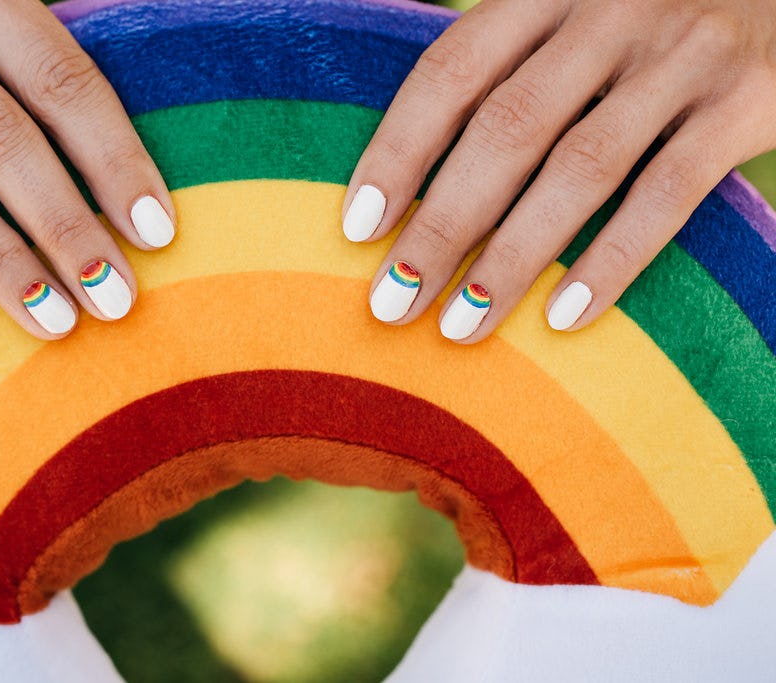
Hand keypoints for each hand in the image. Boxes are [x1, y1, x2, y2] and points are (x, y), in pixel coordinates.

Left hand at [344, 0, 775, 340]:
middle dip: (442, 224)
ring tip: (463, 324)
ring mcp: (681, 55)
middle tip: (394, 302)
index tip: (357, 229)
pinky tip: (564, 316)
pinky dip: (613, 260)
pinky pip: (669, 192)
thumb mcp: (572, 21)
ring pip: (581, 167)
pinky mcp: (747, 102)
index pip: (451, 72)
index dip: (397, 151)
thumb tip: (415, 184)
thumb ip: (509, 75)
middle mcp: (609, 12)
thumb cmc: (648, 22)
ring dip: (513, 256)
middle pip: (507, 129)